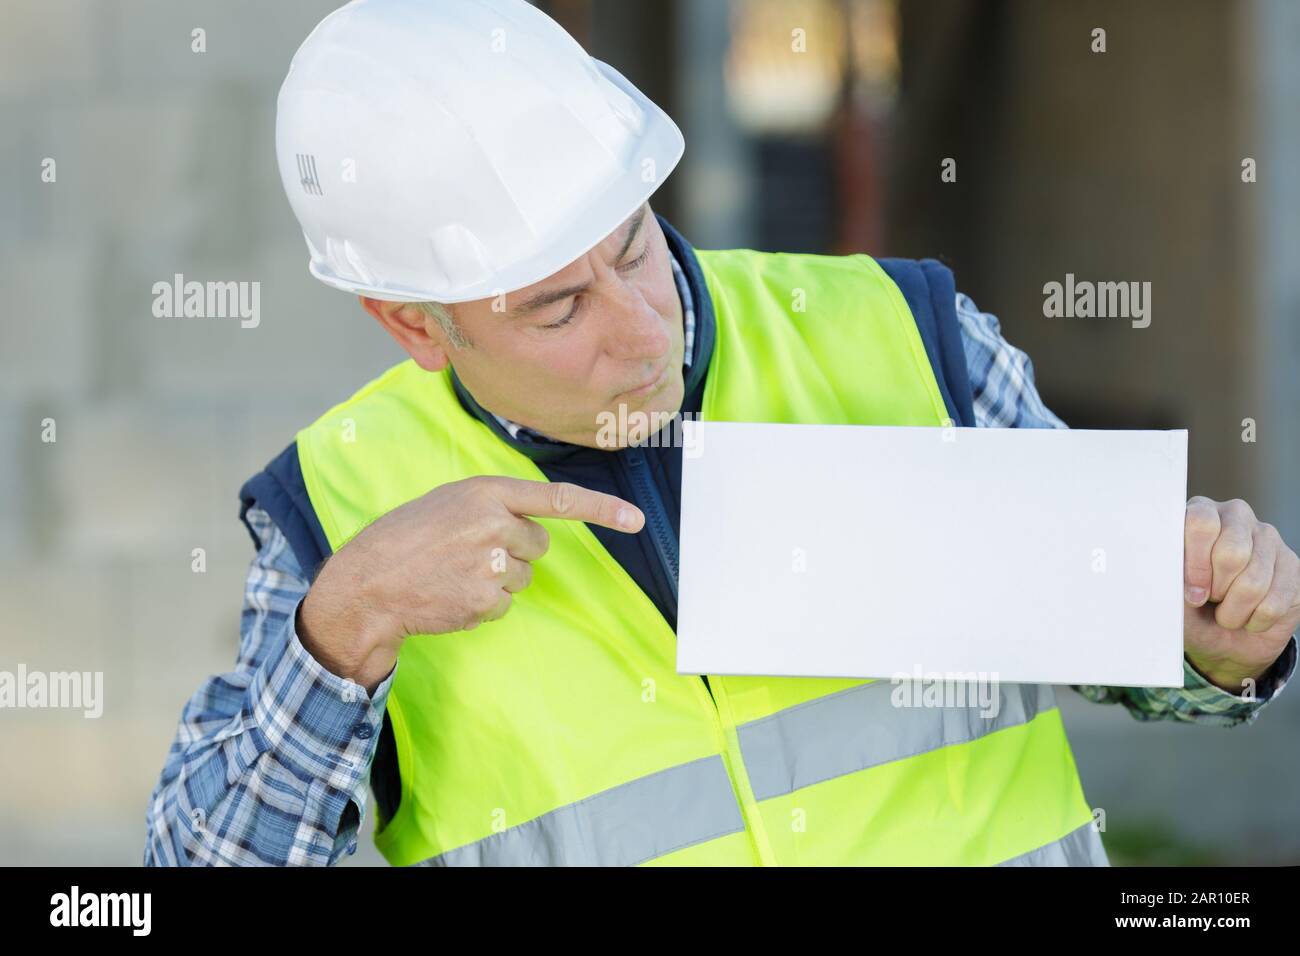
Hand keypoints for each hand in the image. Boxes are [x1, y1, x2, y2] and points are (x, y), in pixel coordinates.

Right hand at [297, 476, 644, 692]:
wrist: (369, 582)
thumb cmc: (407, 538)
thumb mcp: (450, 502)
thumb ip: (493, 505)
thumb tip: (531, 526)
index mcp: (488, 492)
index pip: (559, 499)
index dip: (602, 510)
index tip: (635, 520)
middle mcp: (495, 524)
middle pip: (539, 545)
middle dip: (514, 550)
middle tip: (469, 552)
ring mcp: (491, 564)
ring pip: (522, 577)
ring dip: (496, 579)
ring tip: (454, 573)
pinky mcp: (485, 600)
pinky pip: (504, 605)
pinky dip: (481, 604)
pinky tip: (450, 594)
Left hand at [1182, 496, 1299, 693]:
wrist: (1221, 637)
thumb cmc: (1188, 609)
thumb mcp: (1168, 593)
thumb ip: (1166, 574)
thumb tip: (1167, 566)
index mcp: (1197, 513)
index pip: (1201, 523)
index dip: (1196, 563)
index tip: (1191, 593)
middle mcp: (1235, 516)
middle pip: (1232, 553)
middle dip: (1217, 589)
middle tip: (1209, 599)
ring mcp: (1267, 537)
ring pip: (1254, 582)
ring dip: (1234, 612)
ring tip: (1225, 612)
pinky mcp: (1292, 564)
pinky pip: (1274, 602)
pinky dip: (1256, 621)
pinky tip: (1249, 616)